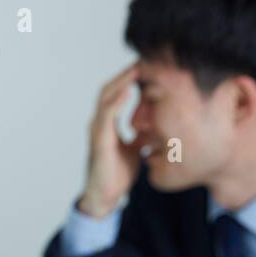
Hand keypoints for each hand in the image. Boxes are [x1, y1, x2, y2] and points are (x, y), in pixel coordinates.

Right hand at [77, 62, 141, 218]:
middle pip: (109, 89)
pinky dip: (117, 100)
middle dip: (125, 73)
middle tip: (143, 59)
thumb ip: (141, 135)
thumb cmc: (116, 174)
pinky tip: (127, 89)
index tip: (145, 66)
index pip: (115, 93)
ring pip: (106, 96)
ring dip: (121, 80)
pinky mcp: (99, 140)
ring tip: (136, 67)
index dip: (128, 79)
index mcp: (107, 123)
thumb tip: (157, 126)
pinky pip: (106, 115)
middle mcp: (99, 123)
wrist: (105, 197)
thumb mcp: (135, 150)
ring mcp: (97, 130)